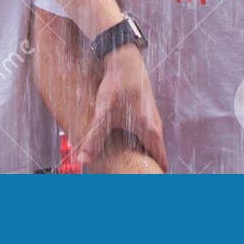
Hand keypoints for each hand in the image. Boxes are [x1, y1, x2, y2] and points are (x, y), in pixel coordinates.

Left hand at [75, 44, 167, 170]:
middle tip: (137, 178)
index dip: (157, 174)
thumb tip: (82, 160)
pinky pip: (147, 132)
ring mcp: (152, 115)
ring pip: (151, 141)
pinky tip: (126, 143)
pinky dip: (140, 141)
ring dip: (144, 153)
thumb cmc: (117, 85)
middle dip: (148, 166)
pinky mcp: (145, 109)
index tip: (151, 184)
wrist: (123, 59)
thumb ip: (94, 138)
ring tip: (132, 165)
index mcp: (150, 130)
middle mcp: (155, 124)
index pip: (161, 159)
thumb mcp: (103, 114)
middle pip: (156, 152)